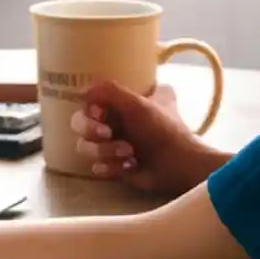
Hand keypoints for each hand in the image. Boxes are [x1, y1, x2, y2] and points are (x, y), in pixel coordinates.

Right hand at [71, 82, 230, 194]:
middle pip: (81, 125)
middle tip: (107, 134)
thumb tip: (81, 91)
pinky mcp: (116, 166)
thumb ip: (108, 91)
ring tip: (128, 153)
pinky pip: (96, 166)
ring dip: (105, 151)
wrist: (178, 165)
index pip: (90, 101)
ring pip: (86, 147)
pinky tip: (127, 167)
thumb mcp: (137, 103)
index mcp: (123, 102)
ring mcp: (114, 144)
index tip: (99, 113)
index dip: (89, 109)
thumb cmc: (162, 129)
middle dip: (92, 131)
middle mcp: (117, 121)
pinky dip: (111, 167)